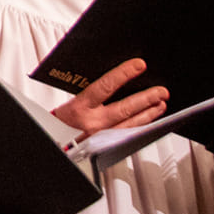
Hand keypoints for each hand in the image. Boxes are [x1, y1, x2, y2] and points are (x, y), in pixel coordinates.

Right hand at [52, 58, 167, 137]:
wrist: (52, 142)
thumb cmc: (60, 121)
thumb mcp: (69, 101)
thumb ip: (90, 92)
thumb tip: (114, 78)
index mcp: (79, 107)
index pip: (105, 86)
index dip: (123, 74)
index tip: (138, 65)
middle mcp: (92, 123)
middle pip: (124, 109)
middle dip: (146, 98)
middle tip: (161, 91)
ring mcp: (101, 137)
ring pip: (131, 125)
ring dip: (149, 114)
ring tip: (161, 104)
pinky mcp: (107, 147)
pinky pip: (128, 136)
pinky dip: (141, 127)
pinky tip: (148, 121)